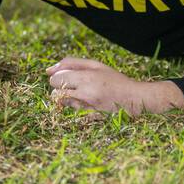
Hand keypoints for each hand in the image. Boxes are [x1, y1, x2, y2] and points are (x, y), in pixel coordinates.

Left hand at [46, 57, 183, 114]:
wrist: (135, 99)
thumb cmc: (114, 80)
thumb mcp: (96, 66)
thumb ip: (71, 63)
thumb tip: (47, 70)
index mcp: (87, 77)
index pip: (56, 79)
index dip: (57, 78)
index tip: (65, 78)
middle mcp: (86, 94)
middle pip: (55, 93)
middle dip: (59, 89)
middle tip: (71, 86)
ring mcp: (88, 108)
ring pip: (62, 104)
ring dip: (65, 99)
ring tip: (79, 95)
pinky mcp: (91, 120)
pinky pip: (72, 114)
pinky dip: (75, 109)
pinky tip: (85, 104)